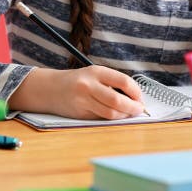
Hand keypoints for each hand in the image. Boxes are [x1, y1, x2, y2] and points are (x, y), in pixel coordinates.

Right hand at [9, 65, 145, 119]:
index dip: (136, 92)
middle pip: (117, 100)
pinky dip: (111, 118)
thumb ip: (113, 83)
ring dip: (124, 115)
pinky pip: (101, 118)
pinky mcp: (80, 114)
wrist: (50, 89)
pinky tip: (115, 115)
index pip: (123, 81)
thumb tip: (136, 97)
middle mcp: (88, 85)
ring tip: (128, 113)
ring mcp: (83, 101)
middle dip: (132, 107)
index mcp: (96, 71)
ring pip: (110, 113)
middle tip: (139, 109)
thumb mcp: (94, 74)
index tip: (140, 97)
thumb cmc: (78, 81)